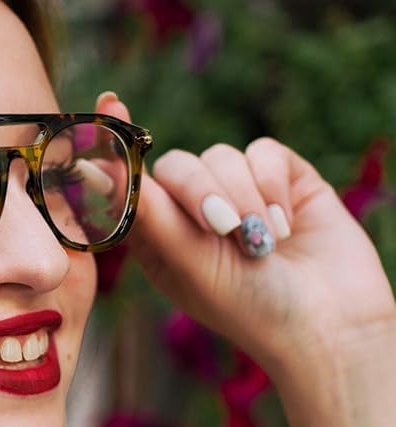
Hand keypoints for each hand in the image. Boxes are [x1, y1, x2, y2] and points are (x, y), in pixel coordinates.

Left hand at [97, 94, 395, 375]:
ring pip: (220, 156)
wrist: (328, 322)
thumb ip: (146, 211)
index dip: (116, 146)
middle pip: (177, 165)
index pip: (129, 184)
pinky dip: (272, 185)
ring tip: (261, 244)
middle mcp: (193, 212)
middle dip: (199, 192)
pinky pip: (262, 152)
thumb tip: (99, 166)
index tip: (109, 104)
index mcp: (158, 237)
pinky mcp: (281, 179)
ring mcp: (238, 192)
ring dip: (242, 198)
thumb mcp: (188, 262)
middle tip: (223, 228)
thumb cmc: (248, 307)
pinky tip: (284, 225)